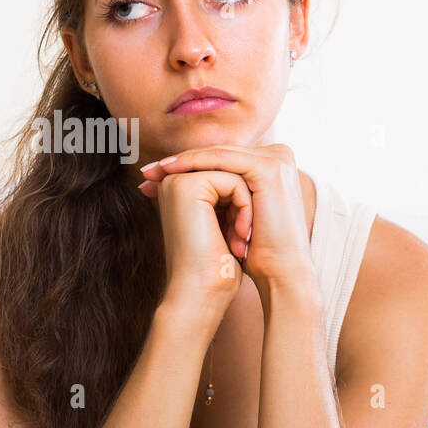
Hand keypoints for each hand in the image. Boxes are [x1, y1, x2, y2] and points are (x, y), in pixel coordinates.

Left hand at [139, 143, 315, 304]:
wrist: (280, 272)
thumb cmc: (257, 251)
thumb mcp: (235, 214)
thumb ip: (220, 192)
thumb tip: (183, 184)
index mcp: (274, 166)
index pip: (224, 159)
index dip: (188, 166)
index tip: (155, 178)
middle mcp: (279, 156)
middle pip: (220, 154)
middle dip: (180, 163)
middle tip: (147, 173)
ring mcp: (277, 160)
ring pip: (219, 154)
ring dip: (183, 161)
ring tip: (154, 173)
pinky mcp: (269, 168)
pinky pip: (223, 159)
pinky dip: (194, 163)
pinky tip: (171, 170)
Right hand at [144, 166, 252, 320]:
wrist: (202, 293)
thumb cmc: (217, 268)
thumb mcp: (226, 224)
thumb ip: (231, 198)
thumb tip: (254, 182)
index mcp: (181, 189)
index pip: (231, 178)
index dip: (243, 206)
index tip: (238, 238)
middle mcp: (176, 181)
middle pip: (234, 174)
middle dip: (244, 207)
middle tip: (239, 241)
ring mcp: (178, 180)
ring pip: (236, 177)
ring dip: (247, 210)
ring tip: (239, 242)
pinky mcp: (187, 185)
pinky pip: (235, 182)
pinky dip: (246, 210)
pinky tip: (240, 238)